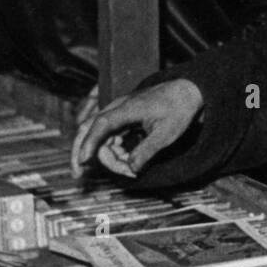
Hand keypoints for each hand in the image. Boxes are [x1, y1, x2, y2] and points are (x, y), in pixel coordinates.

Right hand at [70, 79, 202, 178]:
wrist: (187, 92)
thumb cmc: (179, 109)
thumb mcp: (166, 134)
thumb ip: (147, 151)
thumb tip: (131, 169)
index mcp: (128, 108)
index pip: (101, 125)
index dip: (89, 143)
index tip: (83, 161)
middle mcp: (118, 108)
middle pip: (90, 129)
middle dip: (82, 152)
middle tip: (79, 175)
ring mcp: (119, 113)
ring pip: (100, 136)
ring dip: (108, 157)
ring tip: (128, 171)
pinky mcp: (123, 119)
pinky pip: (110, 137)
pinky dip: (114, 152)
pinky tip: (126, 164)